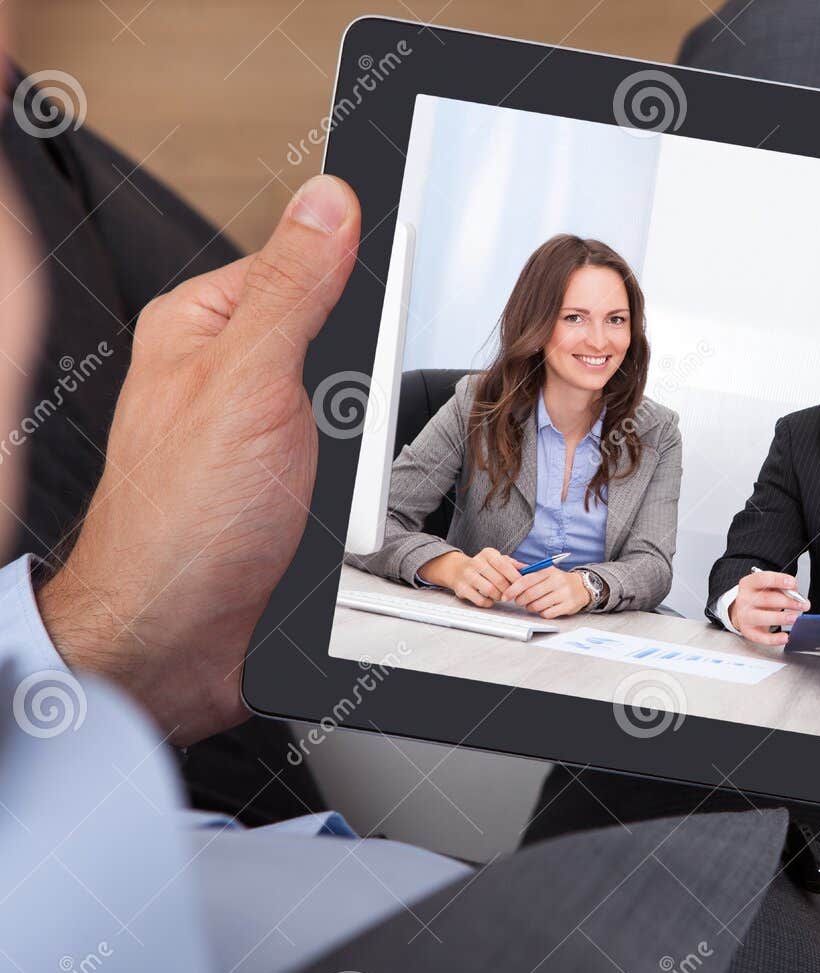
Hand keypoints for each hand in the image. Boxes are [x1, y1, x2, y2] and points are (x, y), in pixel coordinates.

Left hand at [37, 176, 360, 746]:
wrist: (173, 643)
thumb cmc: (181, 522)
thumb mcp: (248, 380)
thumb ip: (295, 287)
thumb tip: (331, 202)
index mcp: (203, 326)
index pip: (305, 266)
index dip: (351, 291)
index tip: (365, 331)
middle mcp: (229, 377)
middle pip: (343, 348)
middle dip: (358, 395)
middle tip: (326, 429)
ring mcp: (259, 439)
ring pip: (357, 419)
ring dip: (362, 457)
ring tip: (320, 488)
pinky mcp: (287, 493)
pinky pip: (355, 476)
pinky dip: (359, 499)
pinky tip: (331, 519)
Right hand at [419, 547, 521, 607]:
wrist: (456, 569)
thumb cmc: (483, 566)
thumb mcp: (498, 560)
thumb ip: (514, 565)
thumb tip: (532, 569)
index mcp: (488, 554)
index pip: (504, 565)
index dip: (515, 577)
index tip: (523, 585)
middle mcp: (476, 562)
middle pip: (499, 580)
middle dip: (509, 590)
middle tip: (513, 594)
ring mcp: (468, 576)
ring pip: (490, 591)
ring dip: (500, 596)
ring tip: (502, 596)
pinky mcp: (462, 589)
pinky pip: (480, 600)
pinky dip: (489, 602)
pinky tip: (491, 600)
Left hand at [503, 566, 591, 617]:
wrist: (581, 587)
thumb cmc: (559, 581)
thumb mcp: (546, 572)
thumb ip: (528, 571)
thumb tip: (508, 567)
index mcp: (549, 571)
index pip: (526, 580)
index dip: (513, 589)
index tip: (506, 596)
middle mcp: (557, 581)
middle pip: (531, 594)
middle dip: (520, 600)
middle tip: (519, 602)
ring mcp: (564, 594)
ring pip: (538, 605)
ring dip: (530, 608)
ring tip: (531, 605)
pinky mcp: (568, 606)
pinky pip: (548, 613)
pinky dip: (541, 613)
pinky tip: (543, 609)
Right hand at [728, 569, 808, 645]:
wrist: (742, 611)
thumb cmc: (758, 597)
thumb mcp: (767, 587)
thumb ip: (781, 587)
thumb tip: (795, 592)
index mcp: (748, 584)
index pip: (763, 579)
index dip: (779, 580)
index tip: (792, 583)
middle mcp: (744, 599)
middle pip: (766, 599)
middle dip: (787, 601)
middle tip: (803, 604)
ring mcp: (745, 616)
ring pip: (763, 618)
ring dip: (781, 618)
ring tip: (794, 618)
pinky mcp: (748, 631)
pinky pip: (761, 637)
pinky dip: (774, 639)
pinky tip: (785, 637)